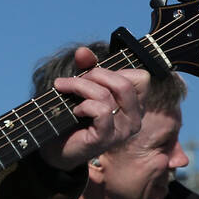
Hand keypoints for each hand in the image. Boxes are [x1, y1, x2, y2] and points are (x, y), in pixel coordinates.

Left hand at [38, 46, 148, 170]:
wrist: (57, 147)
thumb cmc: (73, 116)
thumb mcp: (82, 87)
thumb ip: (86, 68)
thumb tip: (82, 51)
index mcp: (135, 104)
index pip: (140, 77)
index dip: (114, 71)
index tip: (91, 76)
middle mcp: (135, 117)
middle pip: (124, 82)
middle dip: (94, 75)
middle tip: (72, 82)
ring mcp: (123, 130)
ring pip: (107, 95)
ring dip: (80, 87)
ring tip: (65, 92)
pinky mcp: (107, 138)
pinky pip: (100, 110)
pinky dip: (83, 105)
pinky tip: (75, 111)